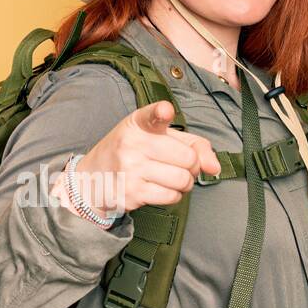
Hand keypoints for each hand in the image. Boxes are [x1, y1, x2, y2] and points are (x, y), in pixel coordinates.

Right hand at [56, 100, 220, 217]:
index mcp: (137, 123)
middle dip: (192, 167)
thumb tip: (214, 167)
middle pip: (187, 158)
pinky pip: (172, 196)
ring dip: (185, 183)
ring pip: (183, 180)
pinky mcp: (132, 193)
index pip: (151, 115)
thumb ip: (192, 144)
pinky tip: (160, 188)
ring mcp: (131, 170)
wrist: (93, 179)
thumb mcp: (157, 137)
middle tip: (179, 166)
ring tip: (170, 178)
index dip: (161, 113)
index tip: (165, 111)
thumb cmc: (132, 153)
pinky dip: (174, 195)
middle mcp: (132, 144)